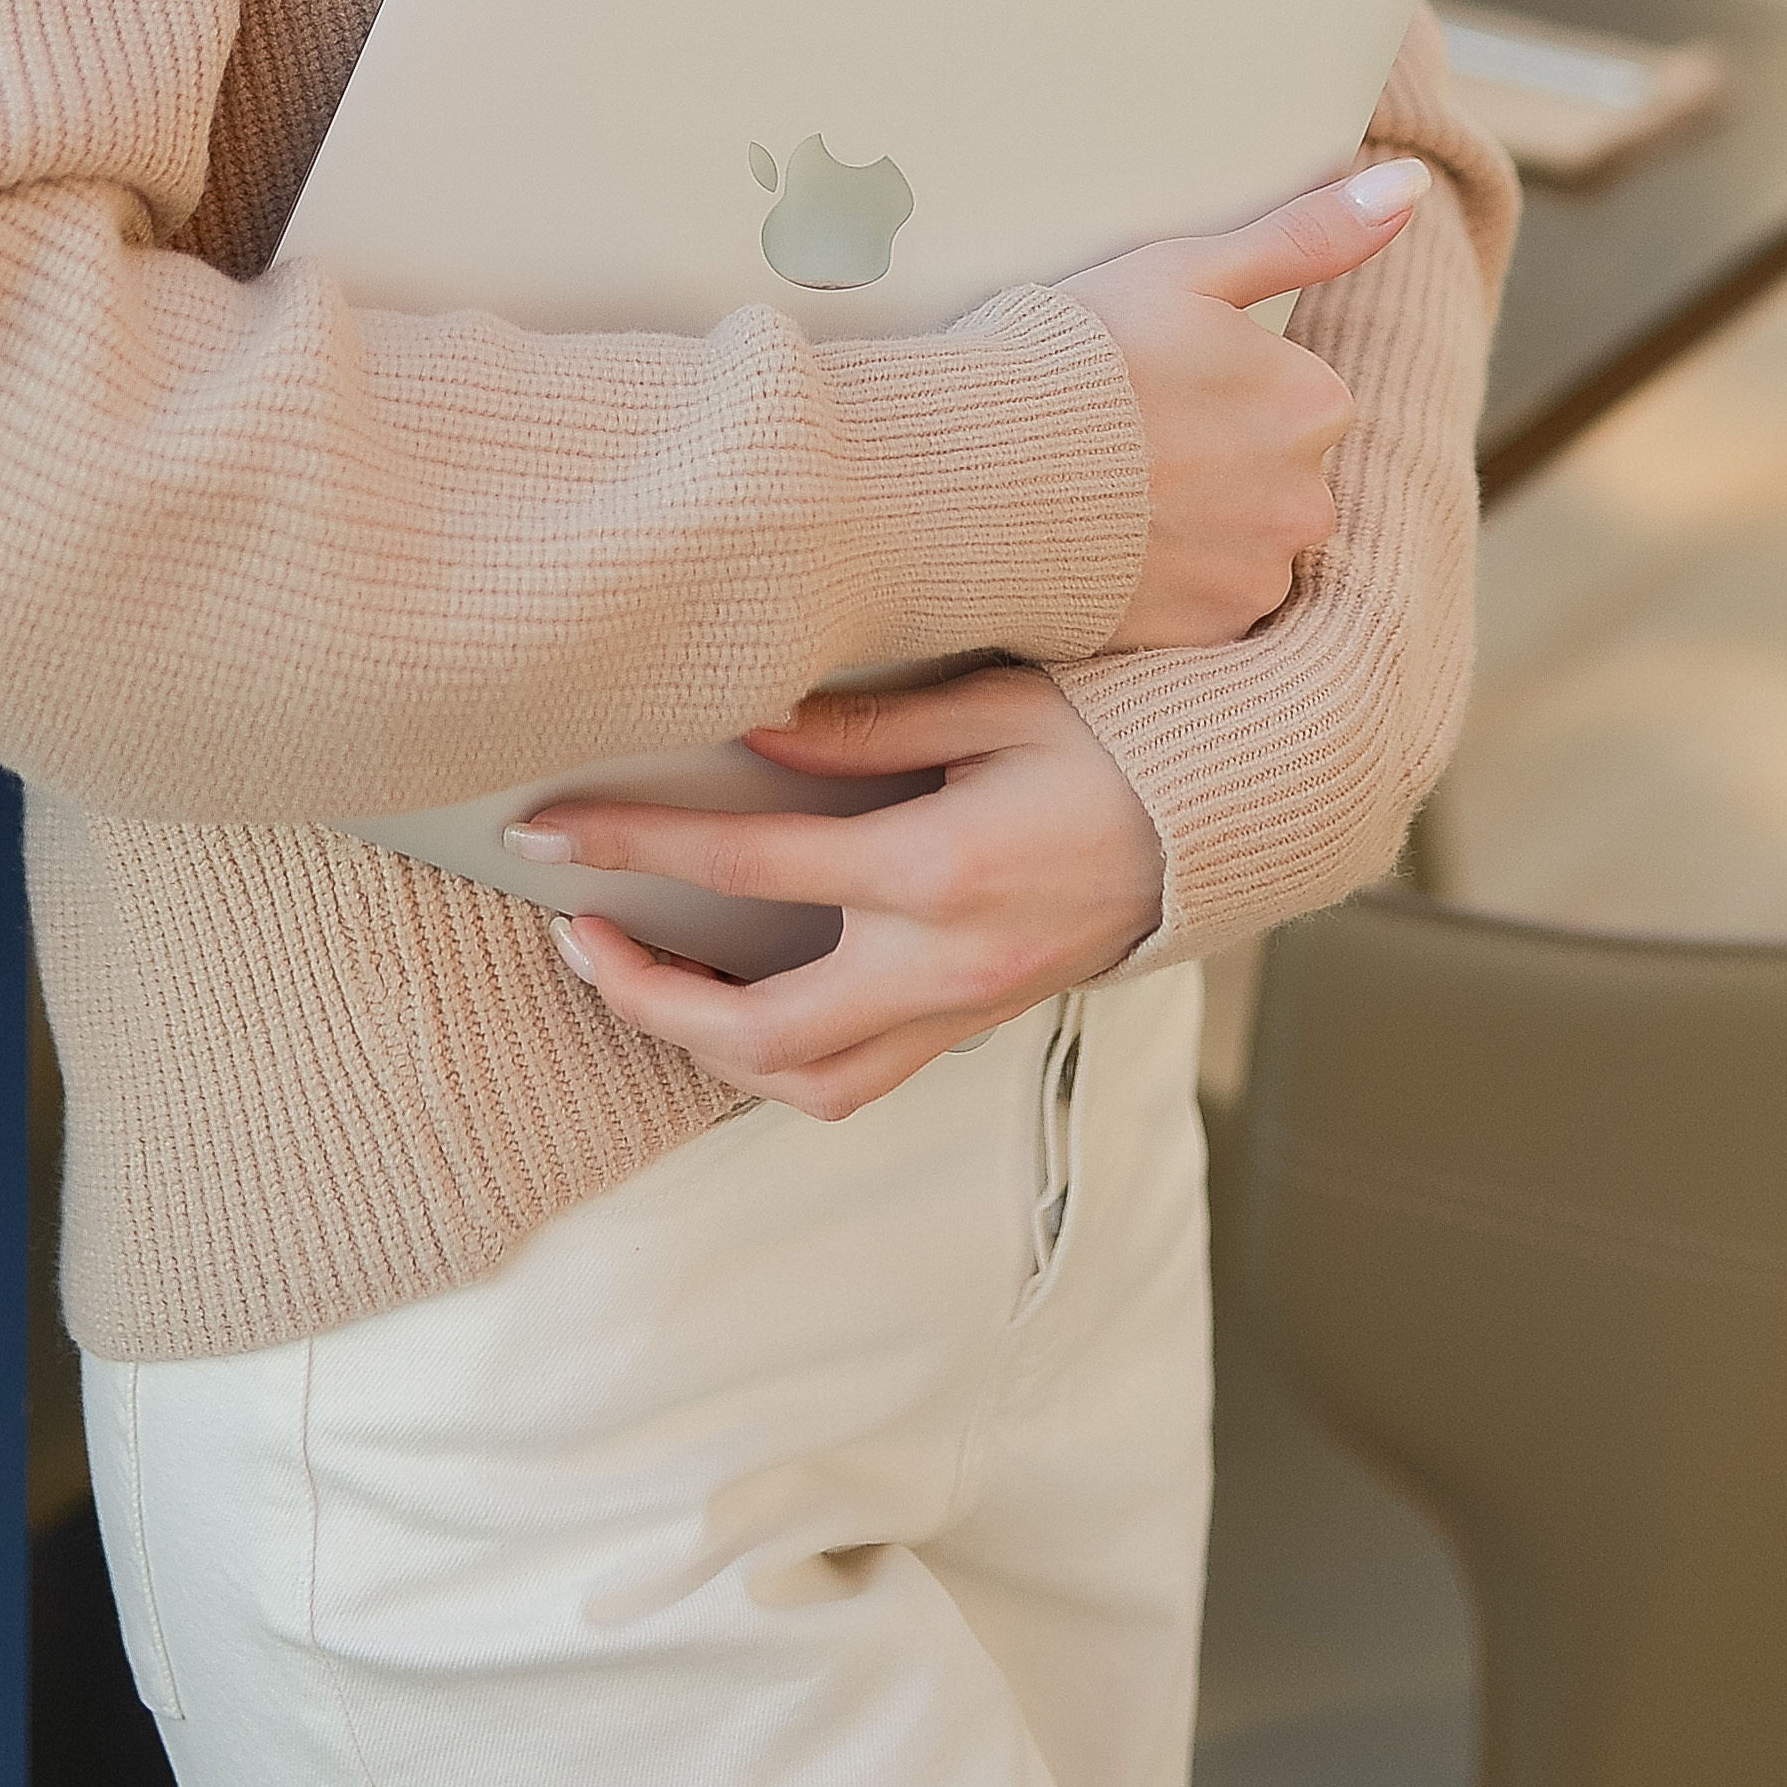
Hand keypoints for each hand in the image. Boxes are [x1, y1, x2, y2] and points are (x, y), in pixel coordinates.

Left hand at [512, 666, 1166, 1120]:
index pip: (748, 868)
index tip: (551, 831)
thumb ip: (869, 725)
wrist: (1235, 820)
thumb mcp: (1002, 700)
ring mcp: (966, 1012)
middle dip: (645, 997)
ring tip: (640, 979)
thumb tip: (748, 728)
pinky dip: (780, 1061)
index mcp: (940, 869)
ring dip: (706, 1049)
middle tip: (574, 935)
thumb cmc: (1125, 741)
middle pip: (757, 1034)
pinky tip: (735, 1006)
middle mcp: (946, 967)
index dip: (634, 848)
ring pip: (808, 1086)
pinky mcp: (978, 1025)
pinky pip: (859, 1080)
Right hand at [1061, 156, 1425, 648]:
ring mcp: (1261, 571)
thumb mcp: (1188, 270)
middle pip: (1277, 471)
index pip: (1292, 393)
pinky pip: (1212, 600)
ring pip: (1248, 538)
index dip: (1218, 385)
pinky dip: (1176, 581)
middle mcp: (1310, 497)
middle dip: (1221, 460)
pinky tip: (1115, 545)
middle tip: (1129, 439)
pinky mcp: (1212, 631)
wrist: (974, 473)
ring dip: (1202, 523)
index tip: (1154, 382)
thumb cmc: (1074, 356)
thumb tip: (1408, 185)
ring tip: (1115, 494)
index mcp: (1314, 400)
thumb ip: (1309, 233)